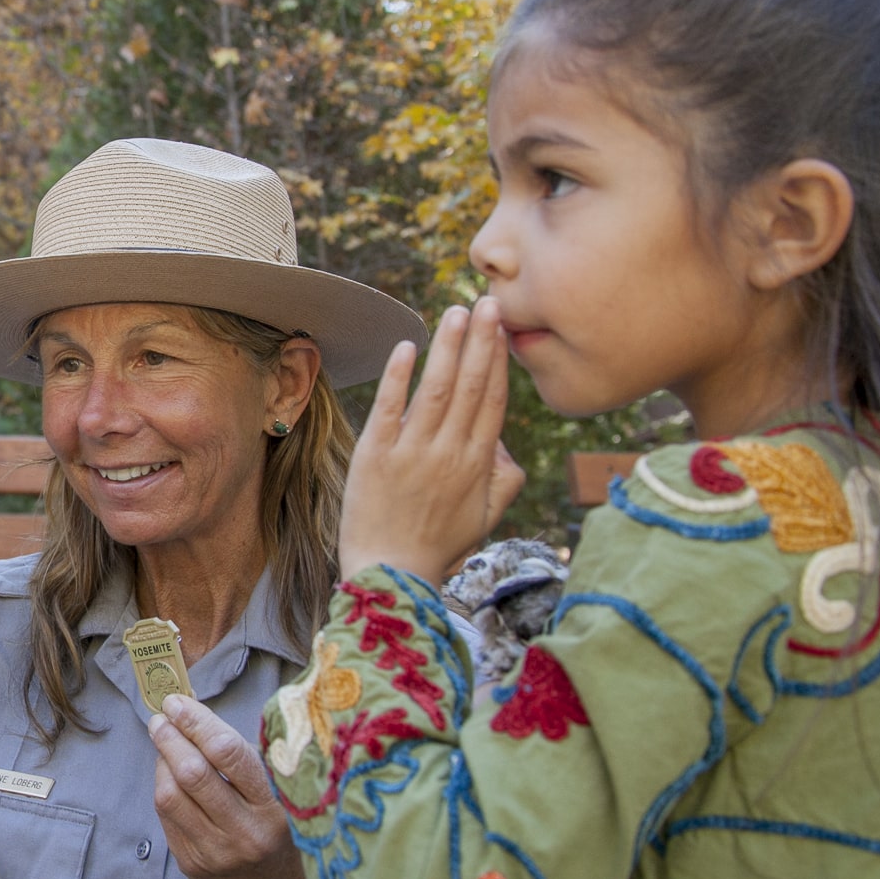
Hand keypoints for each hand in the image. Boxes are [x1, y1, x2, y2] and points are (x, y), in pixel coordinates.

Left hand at [150, 695, 311, 878]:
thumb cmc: (280, 831)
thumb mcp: (280, 793)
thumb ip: (243, 760)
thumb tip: (195, 715)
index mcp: (272, 808)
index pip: (228, 754)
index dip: (197, 722)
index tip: (178, 702)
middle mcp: (244, 832)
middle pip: (192, 774)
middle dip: (170, 737)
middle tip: (160, 718)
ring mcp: (215, 853)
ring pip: (170, 795)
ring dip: (162, 762)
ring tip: (165, 745)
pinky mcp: (192, 865)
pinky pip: (166, 817)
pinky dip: (163, 788)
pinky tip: (169, 777)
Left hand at [338, 298, 525, 581]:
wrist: (392, 576)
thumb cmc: (438, 547)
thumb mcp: (486, 518)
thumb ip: (504, 477)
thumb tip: (503, 440)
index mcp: (478, 465)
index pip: (493, 400)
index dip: (498, 359)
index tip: (501, 327)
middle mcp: (449, 453)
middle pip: (470, 386)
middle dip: (479, 340)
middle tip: (486, 301)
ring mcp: (412, 453)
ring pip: (435, 390)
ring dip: (447, 348)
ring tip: (454, 313)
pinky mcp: (375, 456)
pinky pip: (389, 409)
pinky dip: (398, 377)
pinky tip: (407, 347)